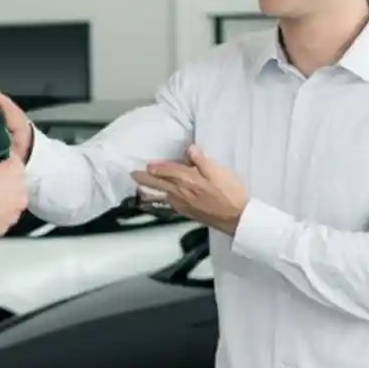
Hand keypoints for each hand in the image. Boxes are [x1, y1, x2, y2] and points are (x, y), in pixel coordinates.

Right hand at [0, 156, 28, 235]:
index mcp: (16, 170)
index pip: (13, 158)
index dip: (1, 159)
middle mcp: (22, 189)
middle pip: (15, 180)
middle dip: (4, 179)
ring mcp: (18, 208)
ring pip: (12, 198)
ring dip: (3, 197)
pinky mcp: (10, 223)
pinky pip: (6, 213)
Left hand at [131, 145, 248, 234]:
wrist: (236, 218)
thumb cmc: (230, 193)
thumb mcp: (219, 173)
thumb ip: (202, 161)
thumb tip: (189, 149)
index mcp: (188, 180)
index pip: (168, 170)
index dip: (157, 166)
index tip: (147, 164)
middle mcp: (181, 192)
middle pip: (159, 183)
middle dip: (145, 178)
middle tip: (132, 174)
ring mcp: (182, 204)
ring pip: (160, 195)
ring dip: (148, 190)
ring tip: (138, 187)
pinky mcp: (186, 212)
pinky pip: (167, 204)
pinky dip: (158, 200)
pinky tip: (157, 200)